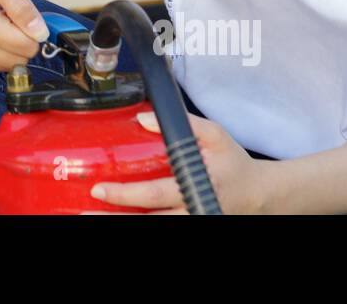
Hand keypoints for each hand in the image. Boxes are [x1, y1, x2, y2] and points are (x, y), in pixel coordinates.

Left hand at [84, 110, 271, 213]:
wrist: (259, 195)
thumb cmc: (234, 163)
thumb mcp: (215, 135)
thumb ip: (184, 124)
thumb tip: (144, 119)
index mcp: (196, 187)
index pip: (154, 195)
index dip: (125, 195)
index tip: (100, 190)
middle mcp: (192, 210)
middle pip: (148, 221)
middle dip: (115, 217)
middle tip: (86, 212)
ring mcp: (193, 222)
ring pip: (154, 227)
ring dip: (123, 222)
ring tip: (94, 217)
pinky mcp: (192, 226)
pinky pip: (163, 228)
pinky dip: (140, 222)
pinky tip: (120, 217)